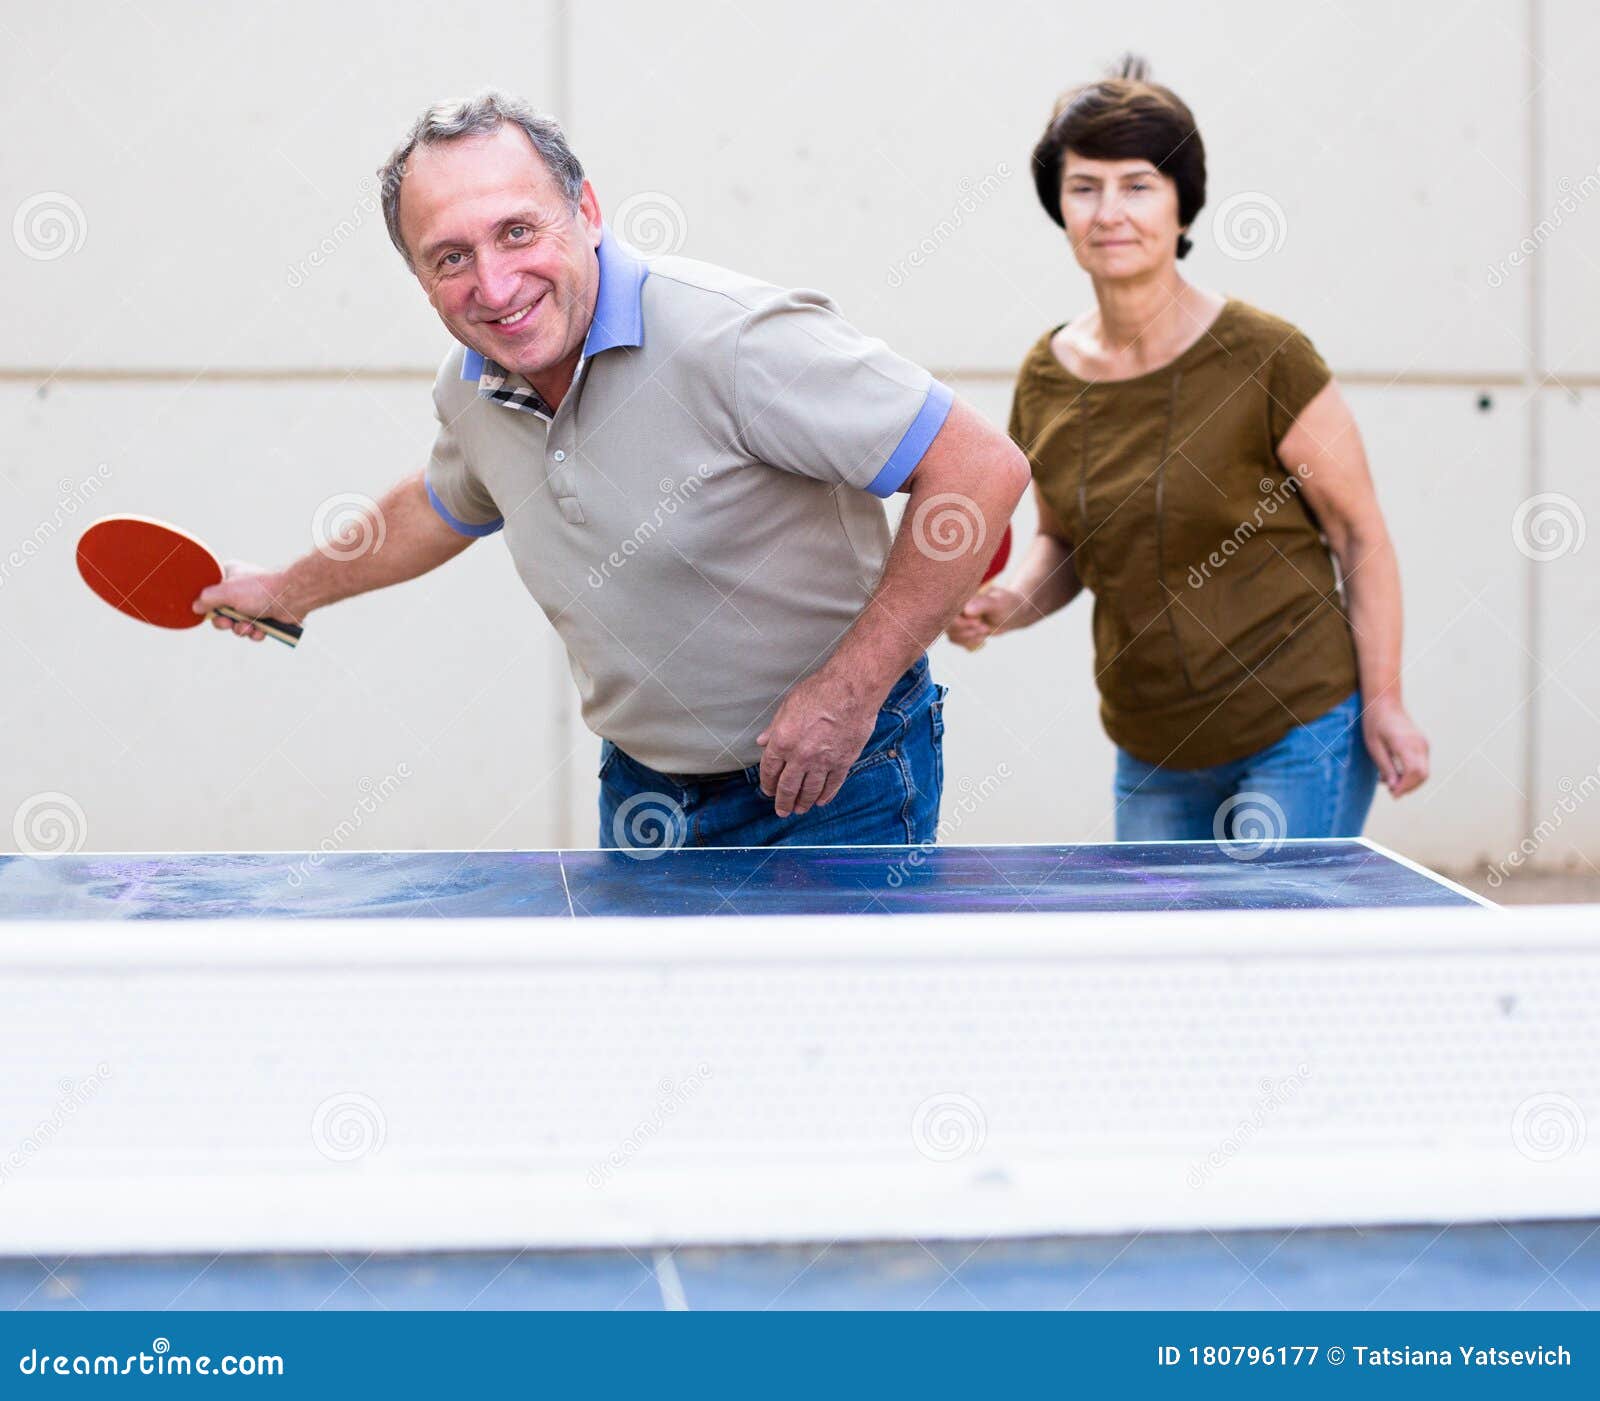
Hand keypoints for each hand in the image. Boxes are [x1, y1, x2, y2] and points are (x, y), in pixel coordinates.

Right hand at [193, 562, 301, 642]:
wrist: (292, 598)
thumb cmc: (259, 590)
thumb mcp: (226, 592)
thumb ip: (206, 599)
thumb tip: (195, 606)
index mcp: (229, 577)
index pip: (210, 594)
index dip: (209, 607)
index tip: (212, 613)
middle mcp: (240, 589)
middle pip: (222, 613)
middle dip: (226, 623)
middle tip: (229, 623)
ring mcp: (254, 603)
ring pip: (238, 624)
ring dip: (242, 630)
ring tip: (251, 627)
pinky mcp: (266, 616)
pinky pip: (254, 630)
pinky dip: (256, 633)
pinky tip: (261, 631)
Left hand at [757, 667, 882, 816]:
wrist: (851, 691)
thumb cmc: (819, 692)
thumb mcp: (788, 706)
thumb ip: (774, 728)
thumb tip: (762, 741)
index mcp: (782, 742)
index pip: (769, 770)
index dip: (767, 784)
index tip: (767, 791)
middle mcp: (800, 757)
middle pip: (788, 787)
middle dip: (783, 802)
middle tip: (782, 811)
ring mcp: (823, 762)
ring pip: (810, 790)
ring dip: (803, 802)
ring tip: (800, 809)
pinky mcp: (843, 763)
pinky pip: (832, 785)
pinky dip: (826, 795)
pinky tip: (821, 801)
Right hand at [945, 586, 1025, 651]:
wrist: (1012, 613)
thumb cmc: (1006, 604)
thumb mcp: (997, 603)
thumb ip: (983, 604)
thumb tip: (967, 610)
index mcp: (962, 596)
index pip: (949, 611)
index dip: (960, 622)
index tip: (978, 622)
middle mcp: (957, 607)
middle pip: (949, 626)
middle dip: (967, 631)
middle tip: (985, 627)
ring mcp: (957, 619)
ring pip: (952, 635)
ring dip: (970, 638)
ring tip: (985, 630)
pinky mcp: (960, 629)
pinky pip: (956, 640)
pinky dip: (969, 642)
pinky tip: (982, 636)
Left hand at [1362, 699, 1429, 796]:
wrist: (1385, 702)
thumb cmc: (1375, 723)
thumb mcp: (1374, 746)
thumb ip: (1385, 766)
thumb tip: (1394, 787)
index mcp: (1406, 743)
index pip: (1414, 772)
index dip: (1405, 787)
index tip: (1393, 794)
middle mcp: (1420, 744)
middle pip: (1422, 775)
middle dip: (1408, 787)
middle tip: (1391, 792)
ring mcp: (1423, 744)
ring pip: (1424, 771)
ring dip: (1409, 781)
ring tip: (1389, 781)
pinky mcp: (1423, 744)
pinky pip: (1421, 764)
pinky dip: (1411, 773)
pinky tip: (1394, 772)